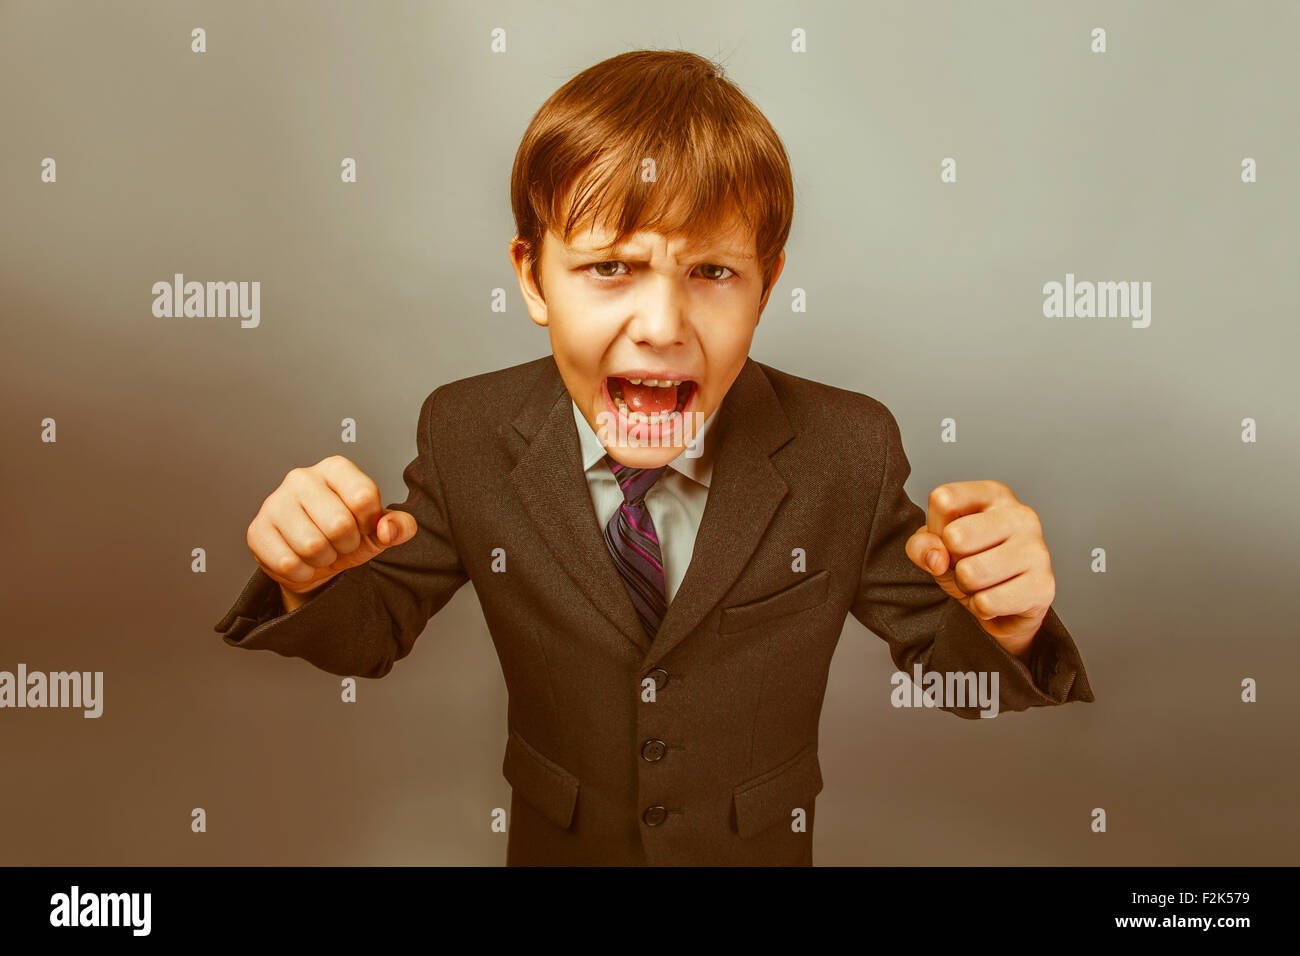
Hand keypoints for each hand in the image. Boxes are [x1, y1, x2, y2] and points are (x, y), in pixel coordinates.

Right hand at [246, 455, 417, 594]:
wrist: (313, 560)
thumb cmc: (346, 536)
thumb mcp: (379, 529)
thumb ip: (399, 526)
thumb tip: (388, 529)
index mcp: (335, 468)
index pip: (364, 496)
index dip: (369, 523)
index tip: (363, 526)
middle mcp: (301, 478)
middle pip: (339, 524)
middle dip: (347, 545)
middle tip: (340, 543)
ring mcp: (274, 502)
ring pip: (312, 546)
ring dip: (324, 560)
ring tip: (322, 551)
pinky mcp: (257, 530)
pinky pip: (288, 564)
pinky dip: (303, 573)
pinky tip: (302, 561)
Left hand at [905, 480, 1053, 656]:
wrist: (1007, 605)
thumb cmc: (972, 562)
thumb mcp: (937, 546)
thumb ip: (921, 544)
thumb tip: (937, 558)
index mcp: (994, 494)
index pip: (943, 499)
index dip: (935, 527)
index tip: (948, 538)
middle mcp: (1021, 515)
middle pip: (955, 536)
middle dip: (951, 561)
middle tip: (967, 564)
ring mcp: (1036, 549)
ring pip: (970, 573)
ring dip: (966, 587)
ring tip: (982, 582)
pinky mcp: (1043, 586)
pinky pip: (986, 603)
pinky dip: (982, 608)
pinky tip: (996, 598)